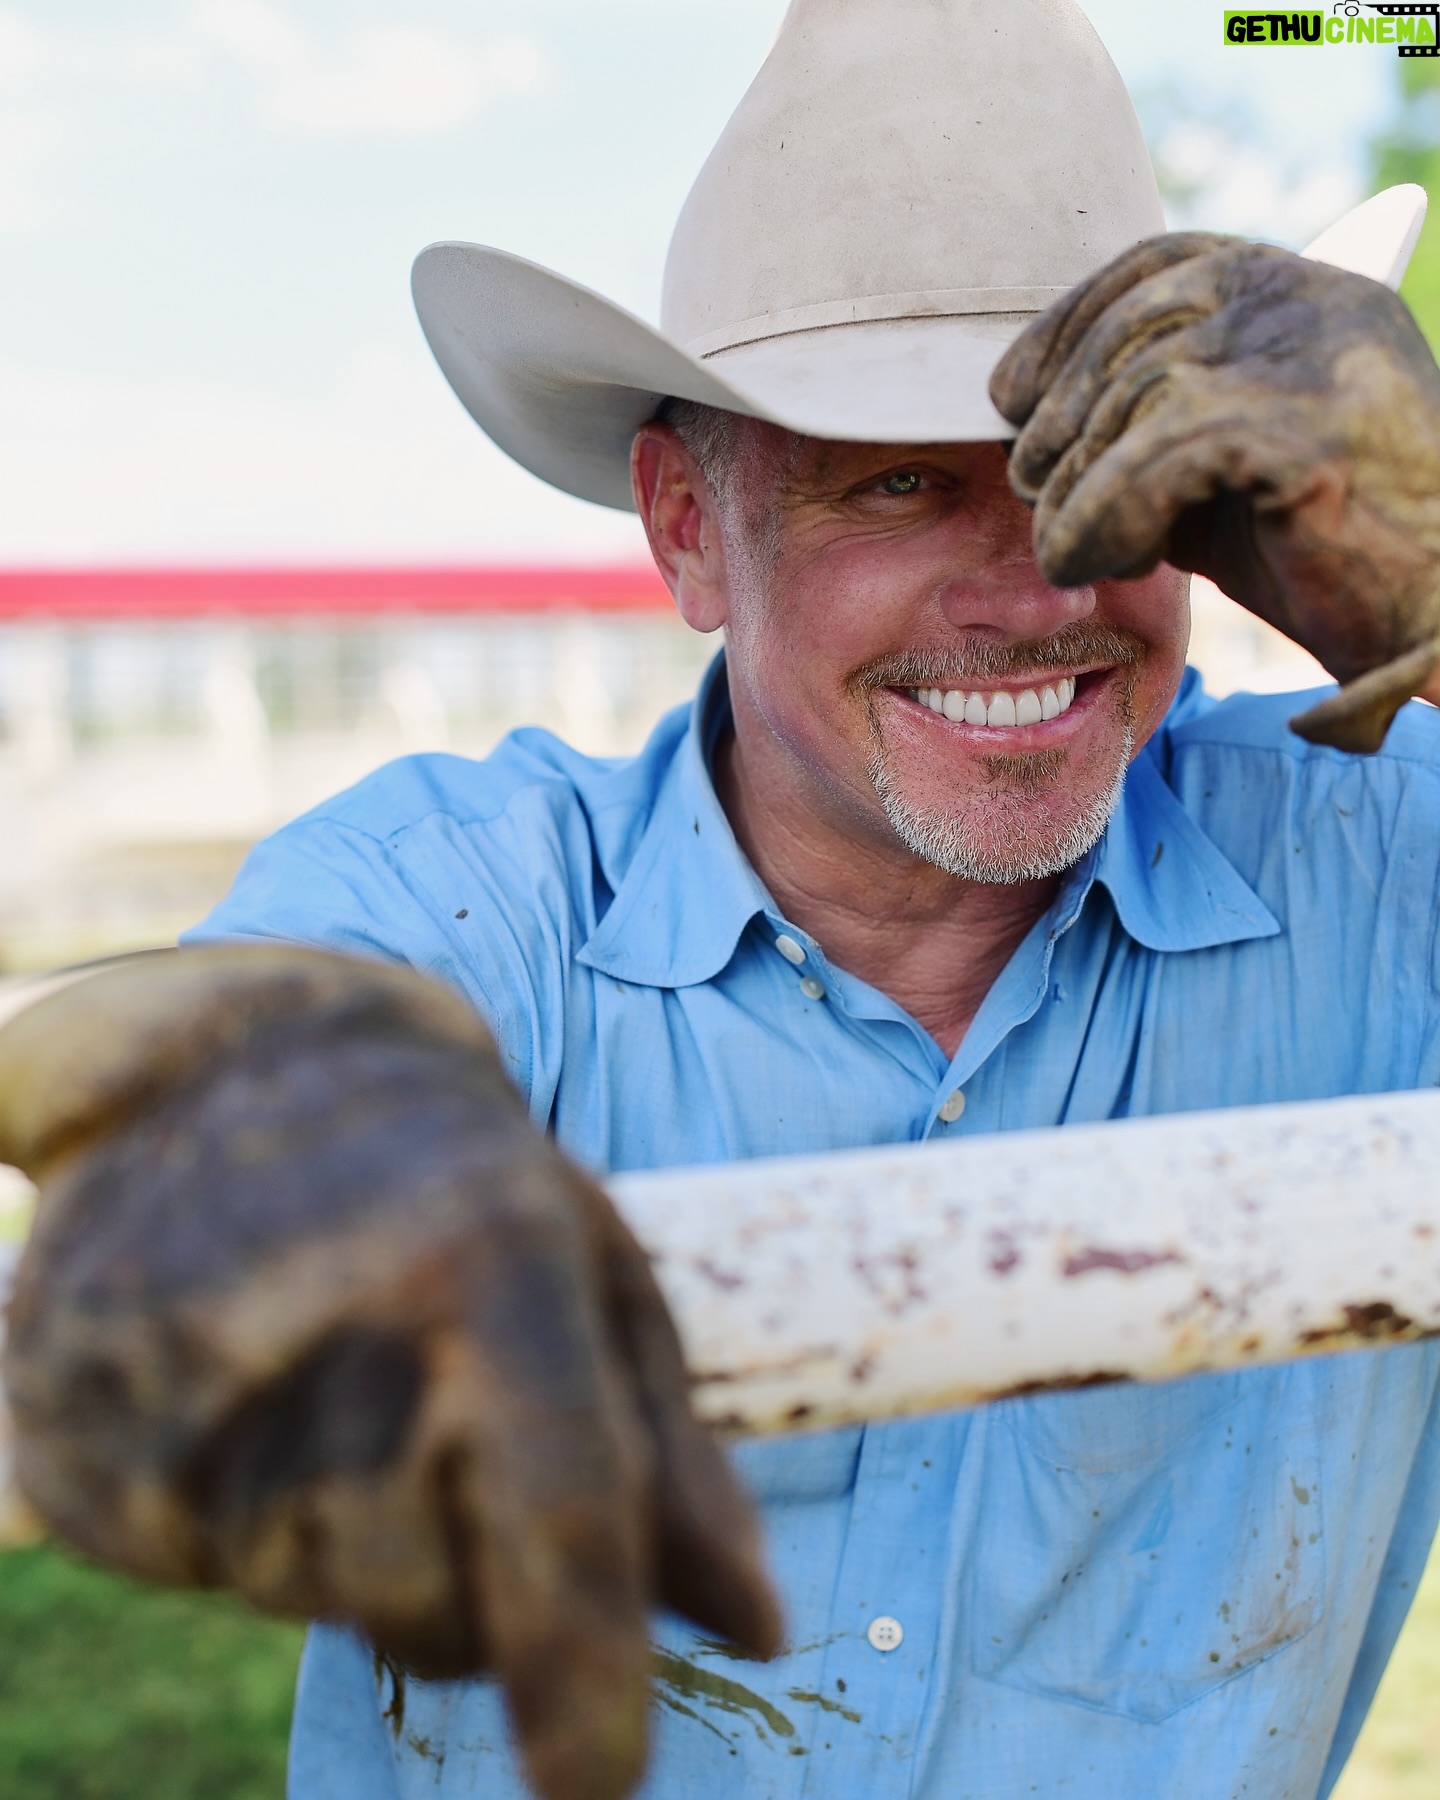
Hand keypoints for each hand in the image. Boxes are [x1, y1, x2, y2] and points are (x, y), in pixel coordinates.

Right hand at [0, 946, 778, 1799]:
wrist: (227, 1073)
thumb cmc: (456, 1176)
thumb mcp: (598, 1273)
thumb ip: (676, 1456)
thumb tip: (761, 1633)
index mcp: (487, 1264)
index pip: (555, 1516)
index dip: (589, 1675)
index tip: (605, 1785)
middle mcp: (335, 1334)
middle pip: (445, 1602)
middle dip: (487, 1587)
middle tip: (458, 1433)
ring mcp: (188, 1398)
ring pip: (332, 1601)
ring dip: (373, 1546)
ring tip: (357, 1383)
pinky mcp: (85, 1448)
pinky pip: (214, 1574)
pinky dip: (265, 1527)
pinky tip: (266, 1398)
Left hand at [989, 234, 1439, 751]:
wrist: (1432, 622)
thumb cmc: (1329, 553)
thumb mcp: (1224, 469)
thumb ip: (1151, 428)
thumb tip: (1033, 437)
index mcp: (1302, 288)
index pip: (1157, 265)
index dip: (1067, 324)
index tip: (1009, 392)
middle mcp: (1315, 300)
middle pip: (1132, 332)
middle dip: (1062, 417)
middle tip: (1031, 488)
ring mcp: (1316, 359)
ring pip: (1135, 399)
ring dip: (1079, 486)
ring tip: (1077, 548)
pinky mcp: (1308, 431)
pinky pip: (1154, 459)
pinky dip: (1100, 517)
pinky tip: (1090, 562)